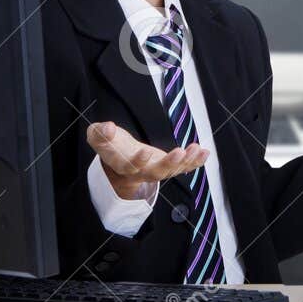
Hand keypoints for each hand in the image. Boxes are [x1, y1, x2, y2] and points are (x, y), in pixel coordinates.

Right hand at [86, 120, 208, 199]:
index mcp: (122, 164)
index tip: (145, 151)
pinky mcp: (168, 166)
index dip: (137, 161)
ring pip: (172, 171)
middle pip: (155, 173)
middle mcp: (141, 171)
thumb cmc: (109, 144)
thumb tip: (108, 128)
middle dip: (168, 164)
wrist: (119, 160)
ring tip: (196, 149)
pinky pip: (183, 167)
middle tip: (179, 152)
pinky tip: (204, 152)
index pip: (129, 166)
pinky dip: (195, 162)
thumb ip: (100, 133)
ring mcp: (156, 169)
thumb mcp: (97, 136)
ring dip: (186, 161)